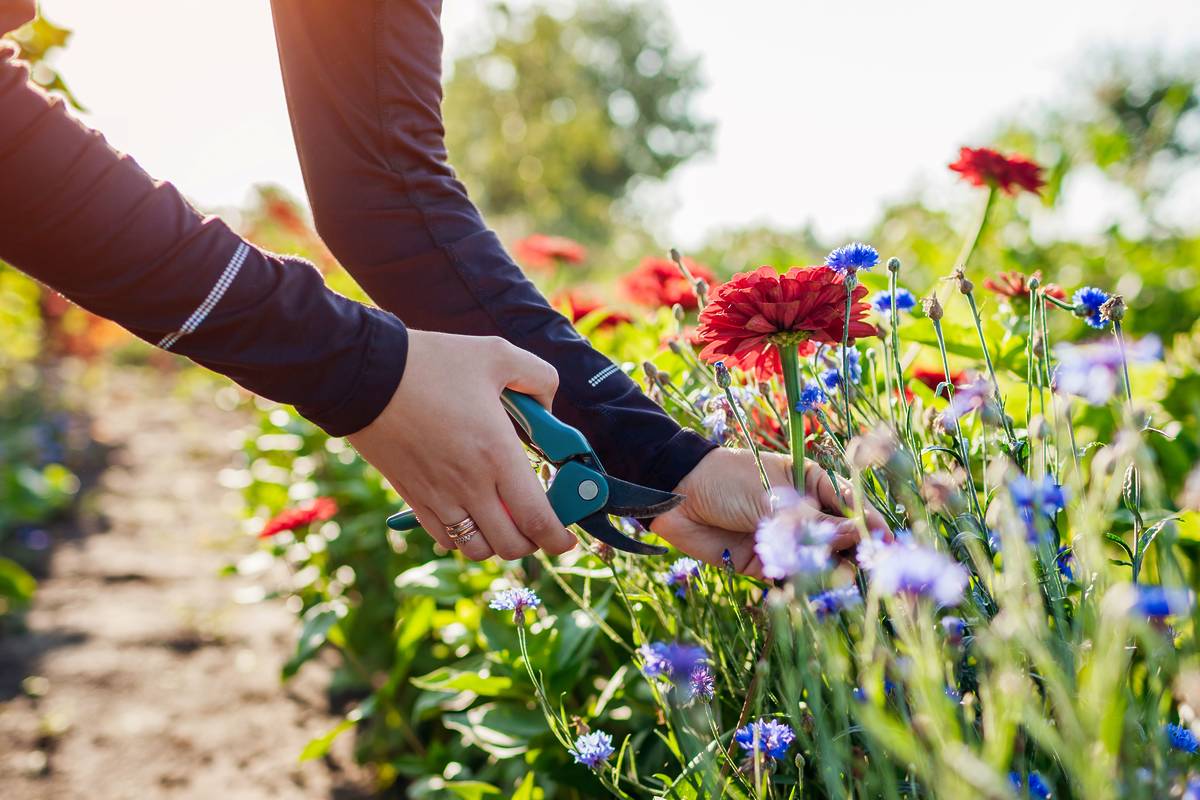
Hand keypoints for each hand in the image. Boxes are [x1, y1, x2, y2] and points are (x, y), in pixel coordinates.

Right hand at [347, 330, 576, 559]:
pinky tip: (471, 512)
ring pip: (477, 549)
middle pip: (511, 545)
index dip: (559, 539)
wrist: (364, 374)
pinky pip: (445, 537)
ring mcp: (438, 496)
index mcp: (497, 455)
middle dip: (534, 542)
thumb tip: (547, 408)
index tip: (567, 539)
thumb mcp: (497, 353)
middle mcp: (470, 485)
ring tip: (504, 518)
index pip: (537, 520)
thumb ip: (538, 377)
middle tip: (539, 520)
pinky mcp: (413, 496)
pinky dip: (464, 536)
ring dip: (497, 543)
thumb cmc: (432, 362)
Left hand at [650, 448, 887, 578]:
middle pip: (841, 537)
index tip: (886, 543)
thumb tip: (858, 535)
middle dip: (855, 554)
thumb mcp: (772, 498)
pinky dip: (803, 586)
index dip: (869, 523)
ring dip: (831, 574)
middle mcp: (804, 512)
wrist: (675, 497)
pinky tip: (812, 594)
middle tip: (870, 571)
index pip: (851, 503)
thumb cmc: (726, 480)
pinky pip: (793, 578)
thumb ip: (812, 522)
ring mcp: (786, 539)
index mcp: (811, 482)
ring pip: (820, 561)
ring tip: (842, 584)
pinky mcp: (766, 564)